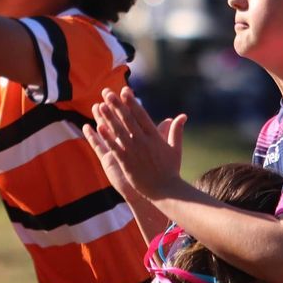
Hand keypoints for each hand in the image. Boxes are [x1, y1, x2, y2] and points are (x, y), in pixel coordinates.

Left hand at [84, 86, 186, 200]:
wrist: (166, 191)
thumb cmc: (171, 170)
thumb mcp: (175, 148)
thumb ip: (176, 131)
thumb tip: (182, 116)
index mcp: (155, 136)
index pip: (141, 115)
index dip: (132, 102)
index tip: (124, 91)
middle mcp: (144, 141)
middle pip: (128, 119)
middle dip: (117, 105)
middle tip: (107, 92)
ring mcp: (134, 151)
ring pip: (119, 131)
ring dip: (109, 117)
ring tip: (100, 105)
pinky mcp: (126, 162)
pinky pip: (115, 147)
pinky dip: (108, 137)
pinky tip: (99, 127)